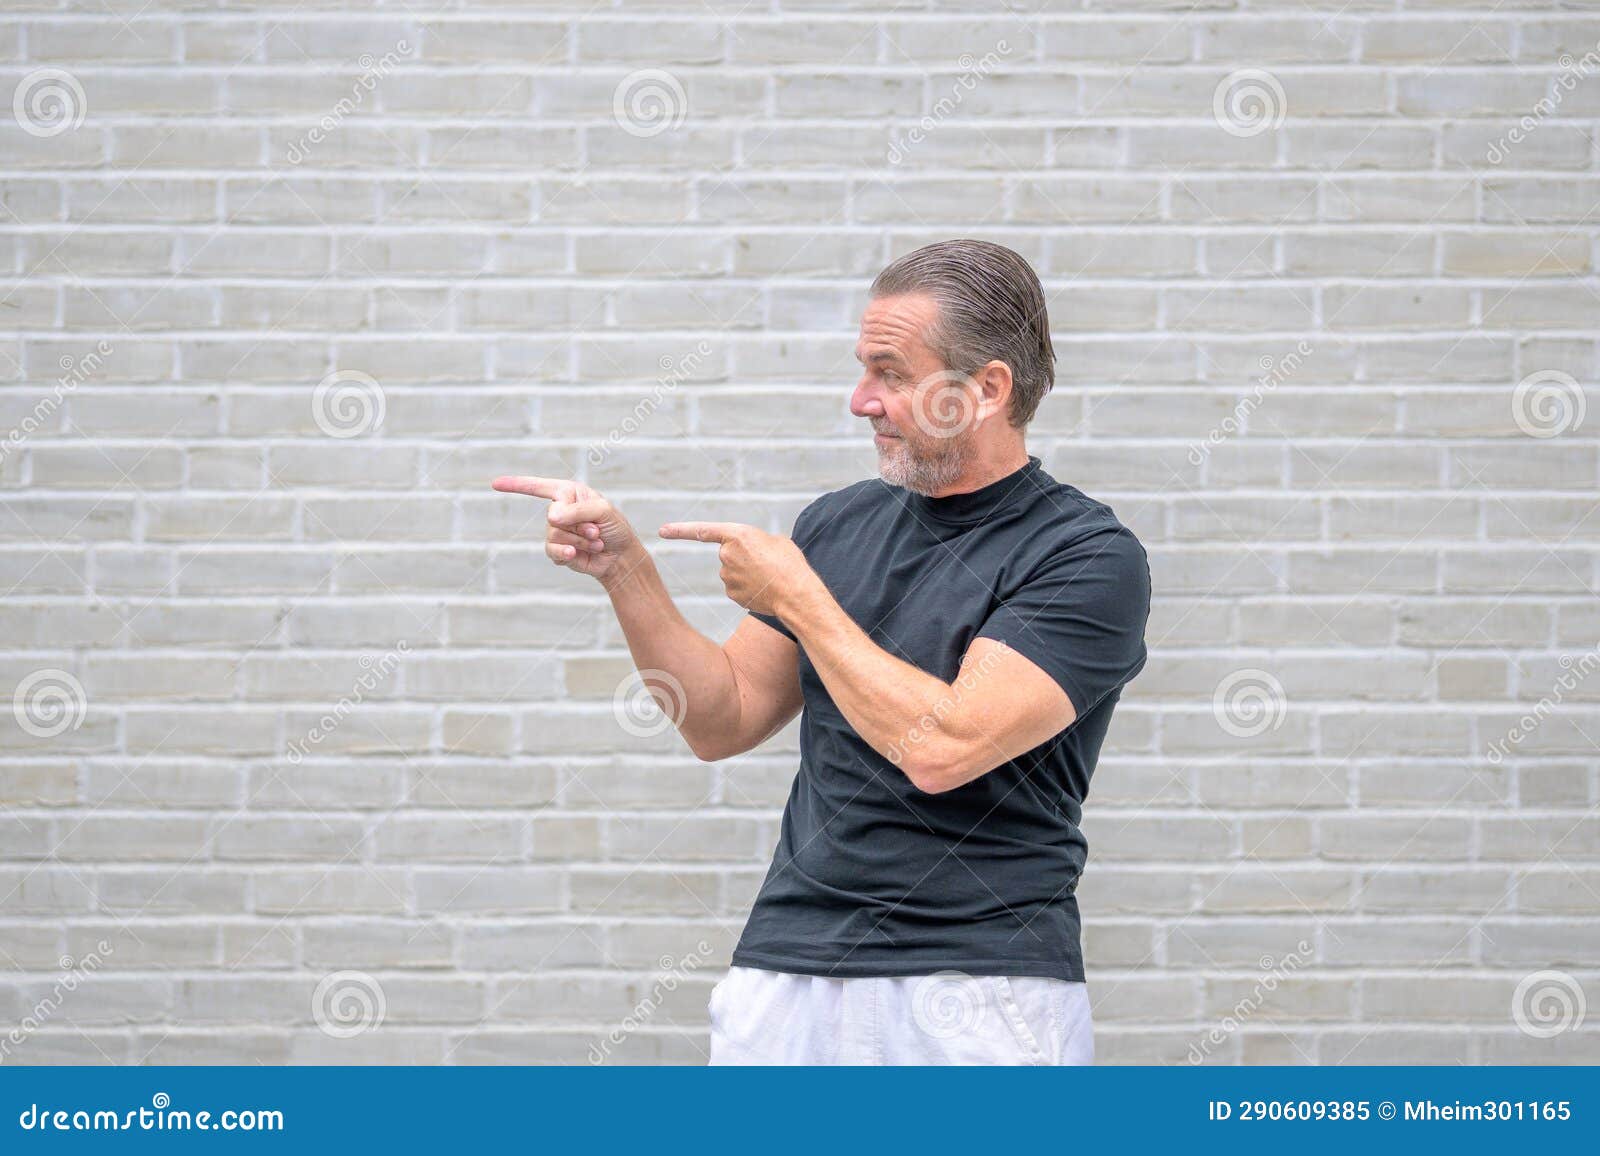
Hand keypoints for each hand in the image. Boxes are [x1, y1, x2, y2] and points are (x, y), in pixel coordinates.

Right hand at [491, 475, 639, 584]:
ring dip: (579, 540)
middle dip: (579, 525)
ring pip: (554, 534)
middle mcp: (561, 510)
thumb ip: (577, 510)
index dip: (516, 485)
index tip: (495, 484)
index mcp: (570, 493)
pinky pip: (552, 550)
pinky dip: (567, 552)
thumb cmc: (616, 529)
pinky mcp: (557, 550)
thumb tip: (551, 517)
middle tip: (596, 530)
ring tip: (595, 541)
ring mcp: (557, 531)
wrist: (621, 558)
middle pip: (553, 516)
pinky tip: (579, 554)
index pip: (539, 486)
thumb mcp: (603, 512)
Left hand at [657, 521, 816, 616]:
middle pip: (728, 553)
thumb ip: (755, 542)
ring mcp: (727, 577)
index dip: (680, 530)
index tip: (662, 530)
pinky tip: (764, 590)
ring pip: (732, 572)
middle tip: (767, 563)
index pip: (702, 530)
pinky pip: (737, 587)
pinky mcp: (731, 594)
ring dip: (748, 573)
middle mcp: (726, 555)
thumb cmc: (790, 564)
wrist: (796, 594)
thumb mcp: (776, 541)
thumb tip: (749, 554)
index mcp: (737, 534)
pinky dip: (749, 588)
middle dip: (743, 557)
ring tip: (769, 577)